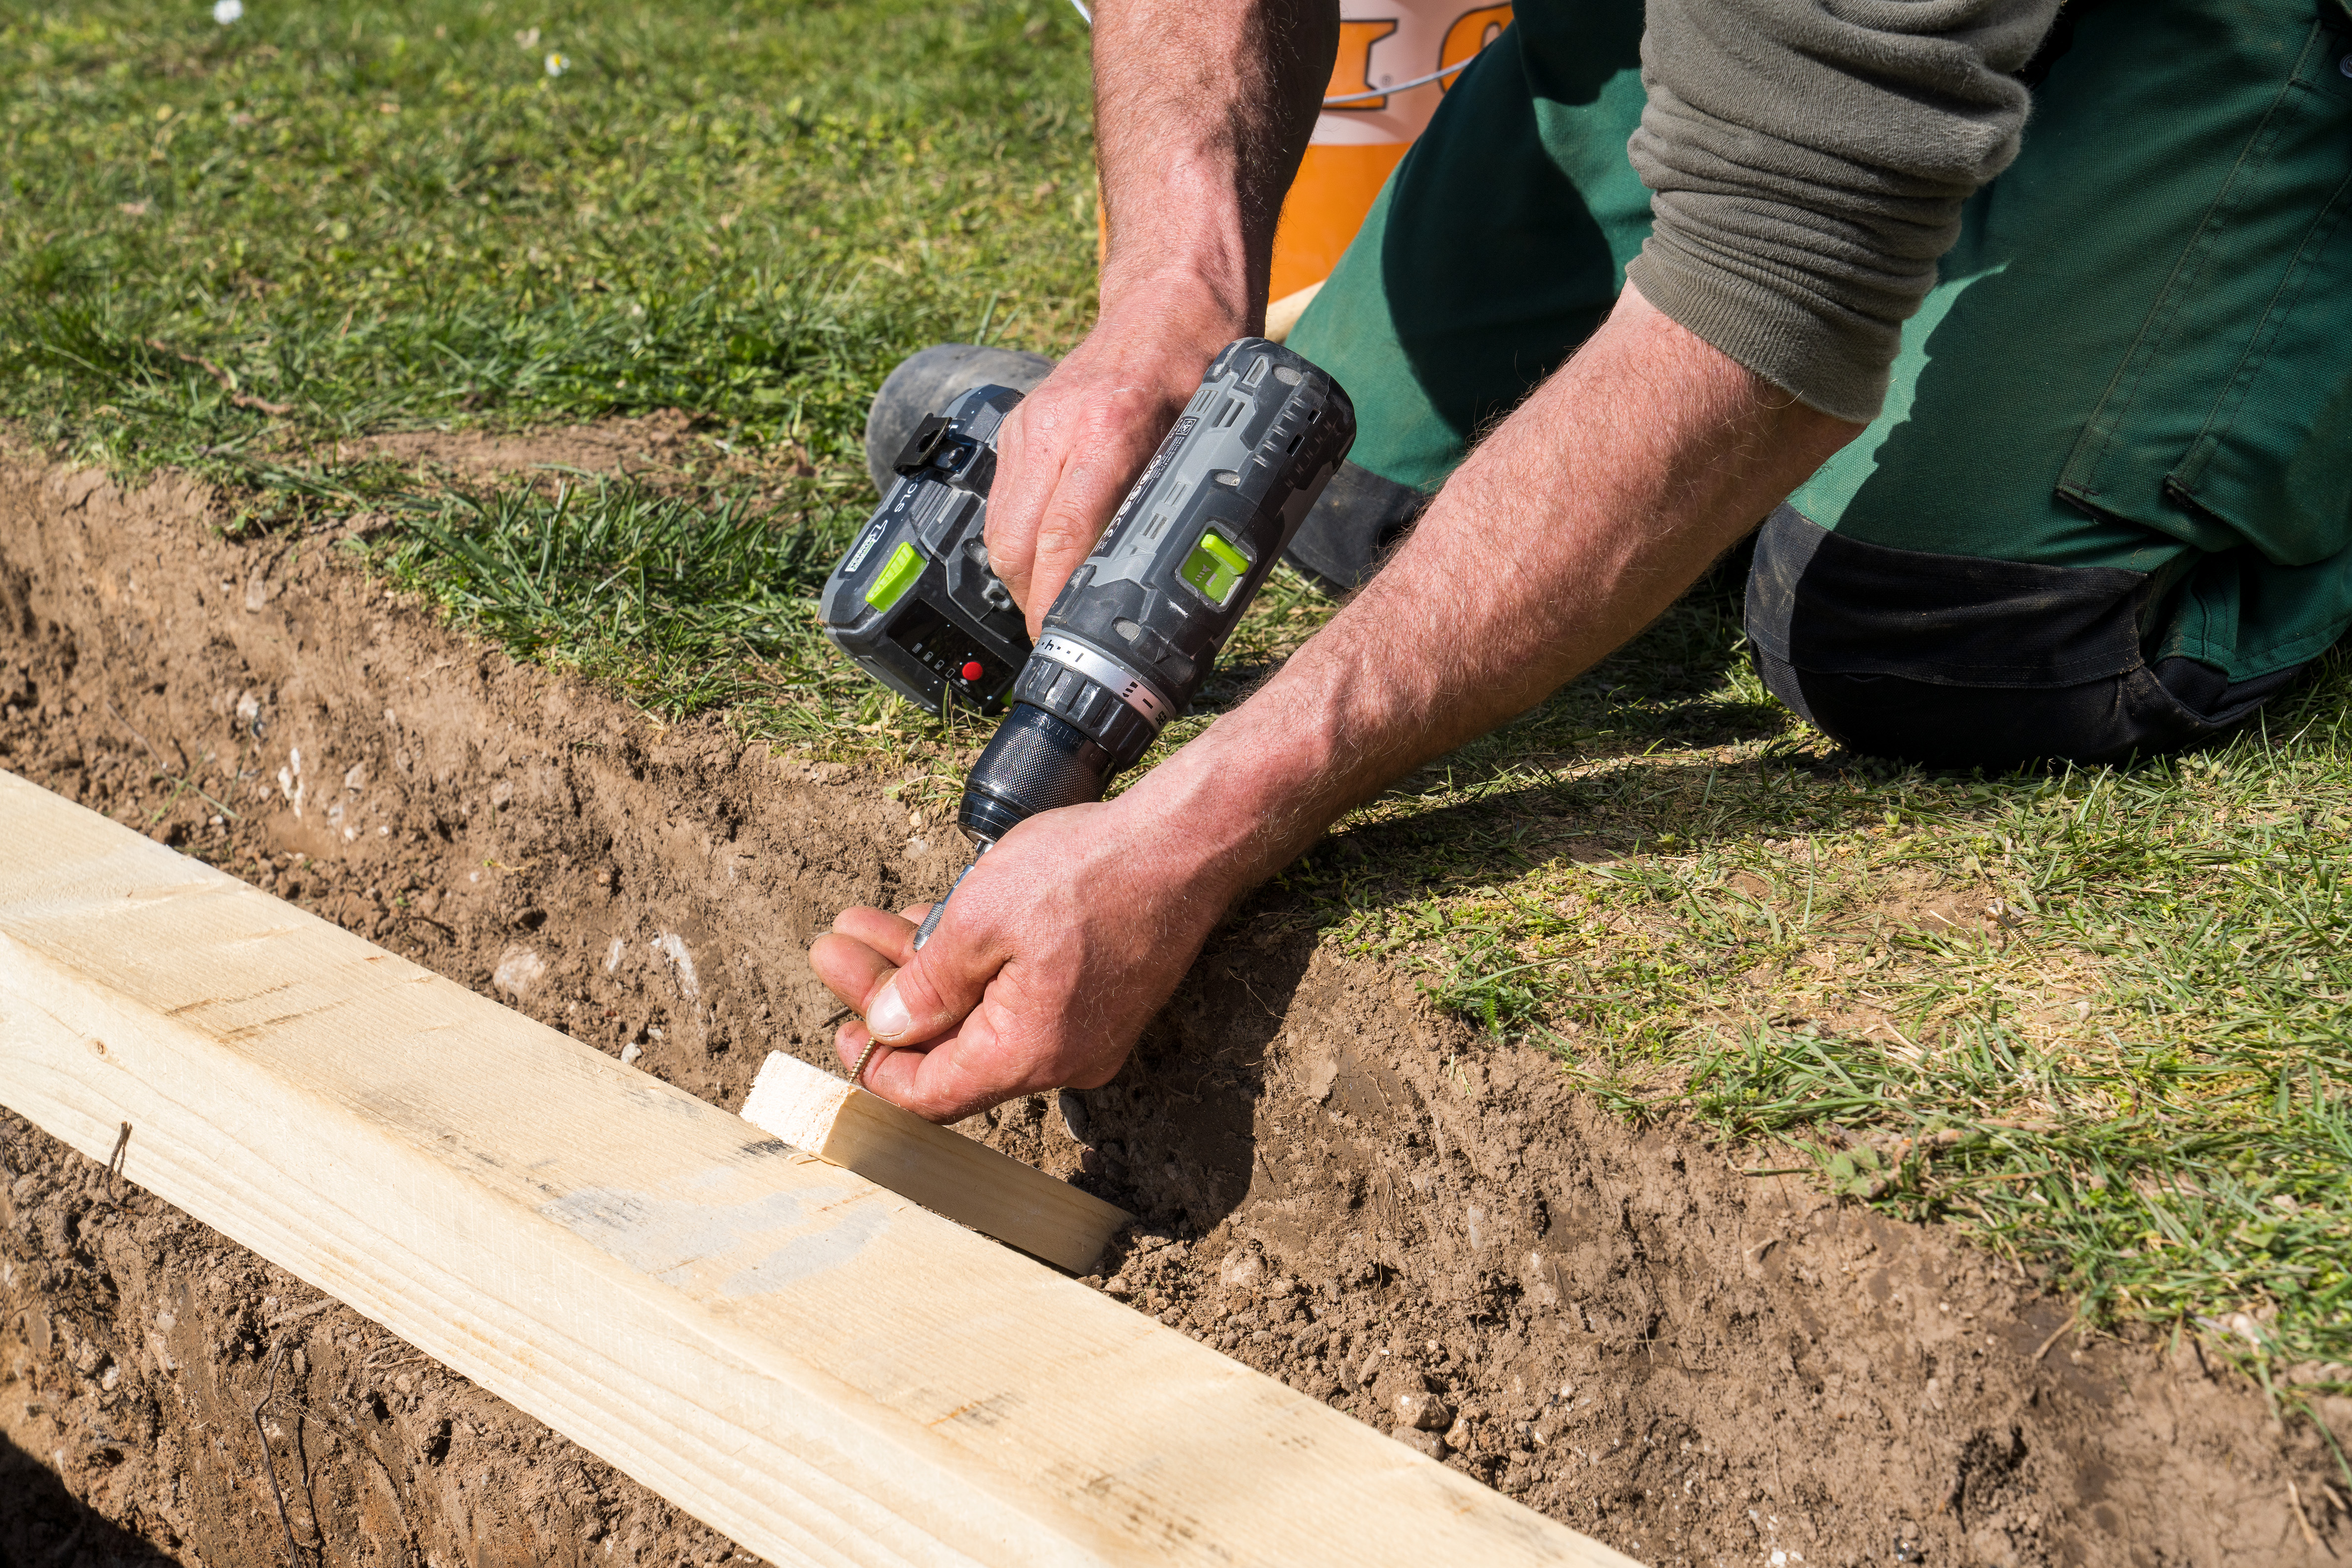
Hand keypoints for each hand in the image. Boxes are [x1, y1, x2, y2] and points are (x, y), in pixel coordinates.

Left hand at [807, 798, 1231, 1121]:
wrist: (1188, 843)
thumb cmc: (1090, 872)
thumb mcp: (981, 918)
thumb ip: (927, 983)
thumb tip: (888, 1028)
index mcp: (1028, 1052)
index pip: (931, 1094)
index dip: (875, 1067)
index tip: (839, 1028)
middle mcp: (1062, 1058)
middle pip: (953, 1051)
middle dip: (887, 999)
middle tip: (835, 948)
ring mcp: (1086, 1030)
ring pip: (983, 1015)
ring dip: (926, 972)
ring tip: (869, 922)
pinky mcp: (1101, 997)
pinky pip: (1019, 997)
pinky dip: (974, 965)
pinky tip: (933, 922)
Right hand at [984, 292, 1239, 636]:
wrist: (1167, 300)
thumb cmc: (1200, 361)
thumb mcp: (1211, 434)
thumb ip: (1190, 500)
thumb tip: (1182, 582)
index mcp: (1109, 429)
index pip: (1062, 536)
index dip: (1055, 599)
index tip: (1063, 640)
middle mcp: (1056, 426)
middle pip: (1015, 544)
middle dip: (1032, 601)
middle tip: (1063, 637)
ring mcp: (1029, 424)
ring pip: (999, 529)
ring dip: (1021, 576)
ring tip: (1056, 607)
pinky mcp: (1017, 427)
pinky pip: (1002, 502)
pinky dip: (1018, 541)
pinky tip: (1047, 560)